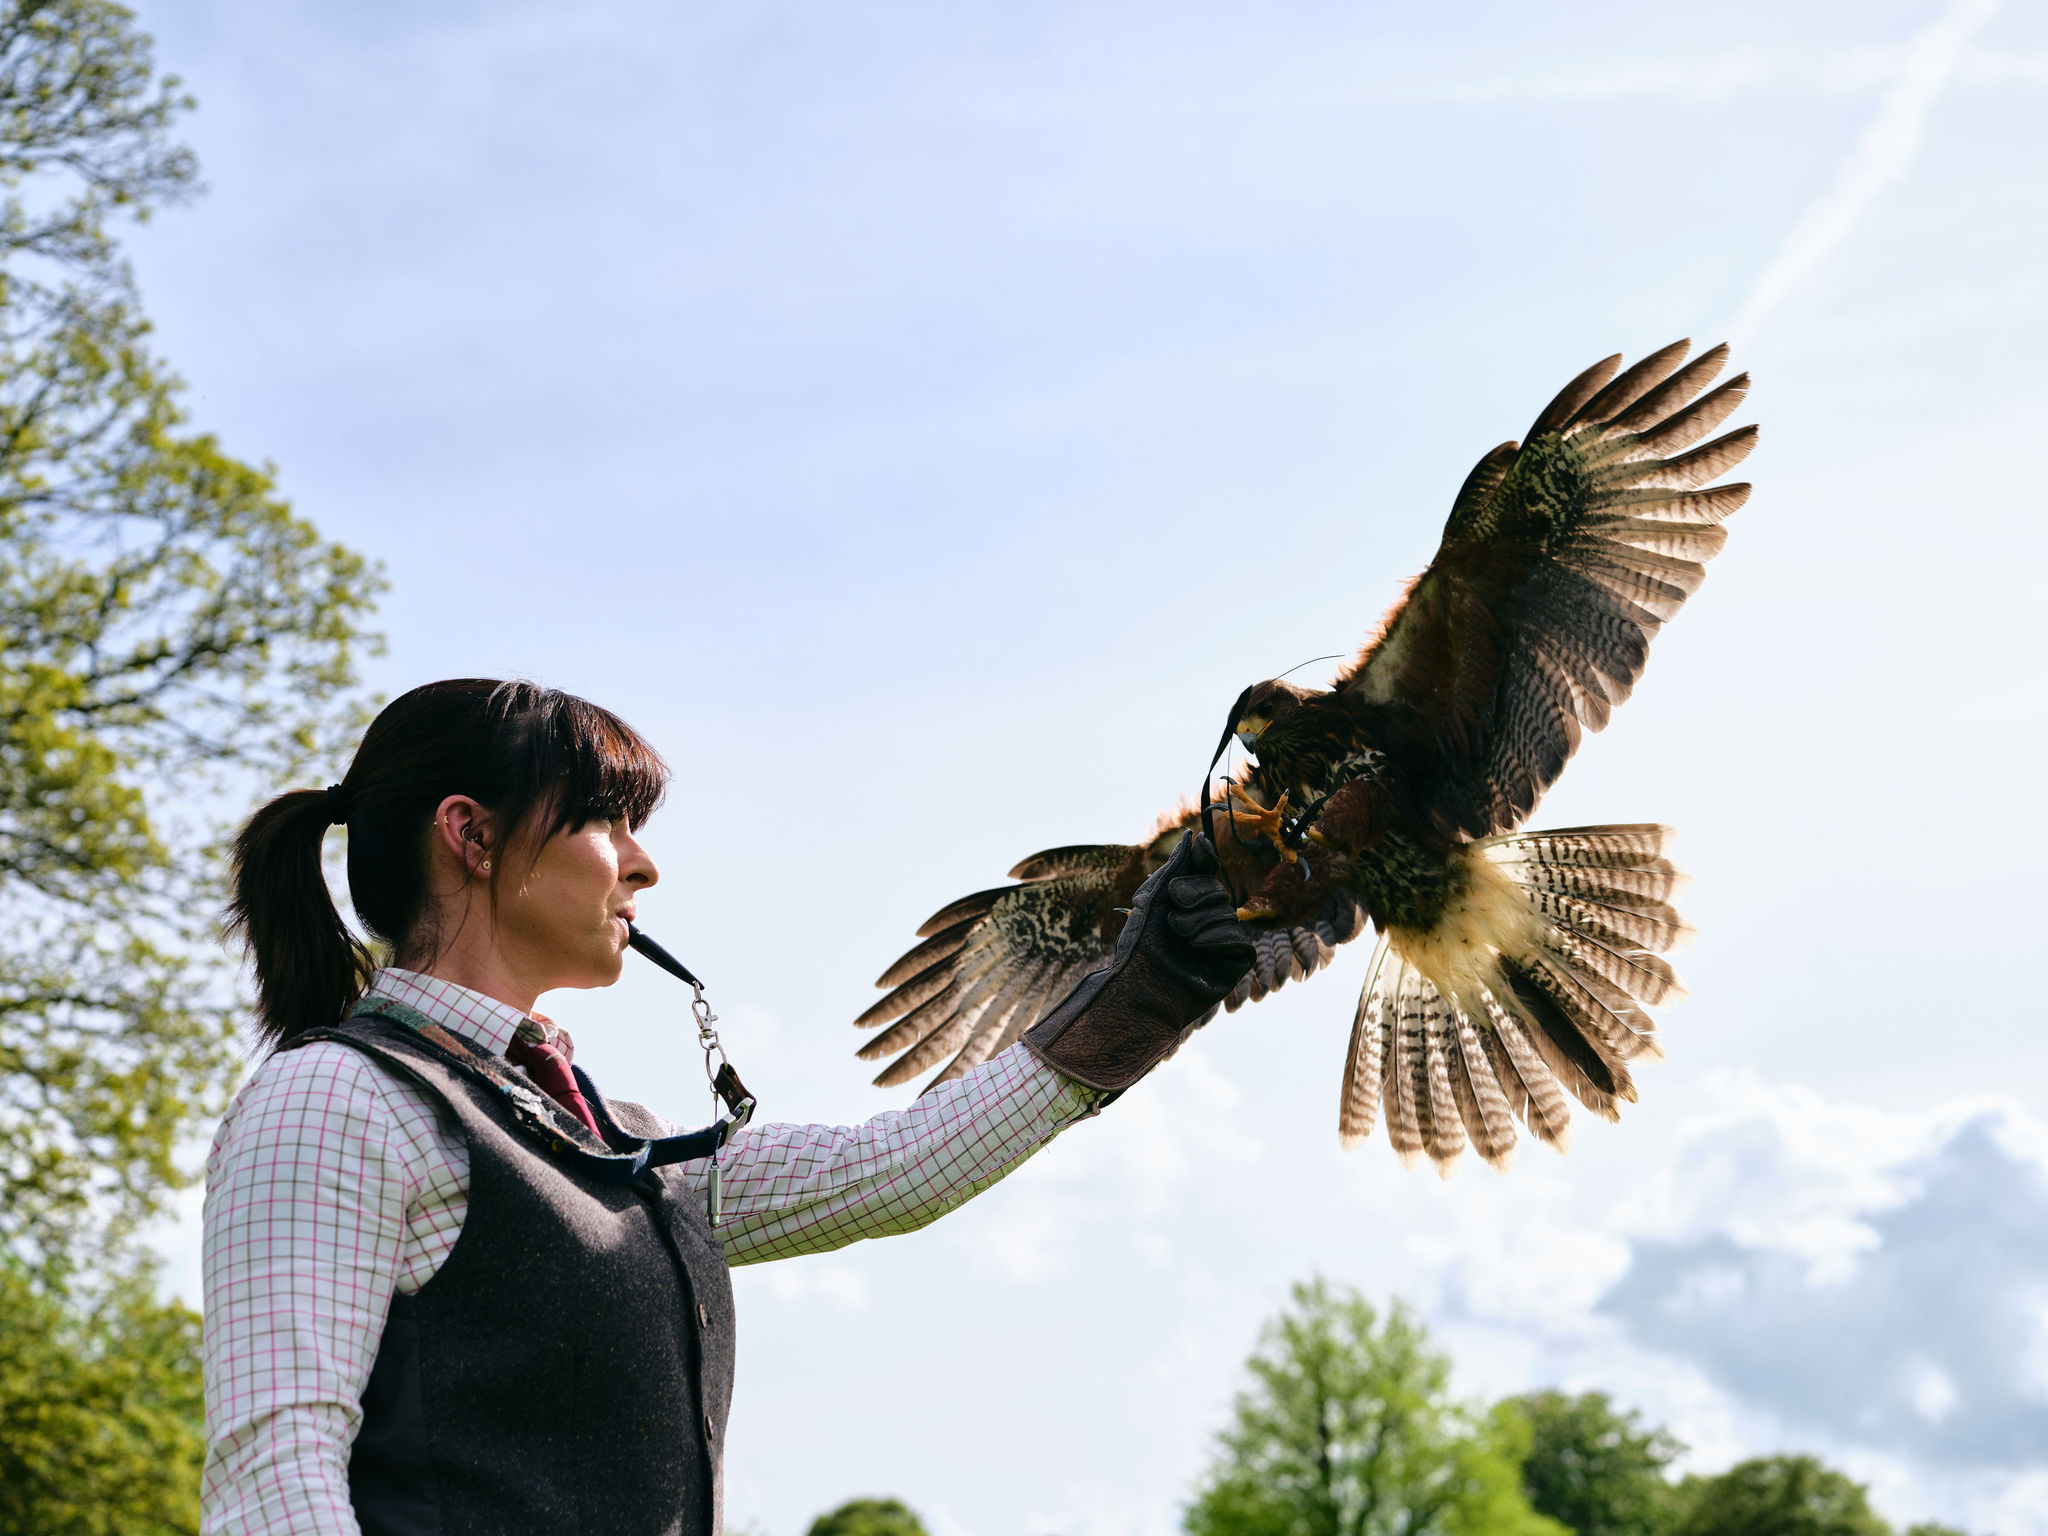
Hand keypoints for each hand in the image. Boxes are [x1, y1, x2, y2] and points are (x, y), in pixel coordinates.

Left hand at [1021, 833, 1254, 1093]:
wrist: (1138, 988)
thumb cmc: (1138, 946)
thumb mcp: (1155, 898)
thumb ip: (1177, 867)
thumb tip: (1194, 837)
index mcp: (1186, 904)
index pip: (1206, 871)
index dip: (1205, 858)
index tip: (1201, 845)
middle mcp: (1206, 920)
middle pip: (1217, 889)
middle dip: (1194, 893)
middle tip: (1173, 911)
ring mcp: (1222, 942)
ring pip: (1227, 912)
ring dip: (1198, 920)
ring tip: (1178, 936)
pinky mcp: (1234, 963)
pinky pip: (1237, 937)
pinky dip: (1215, 936)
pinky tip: (1195, 946)